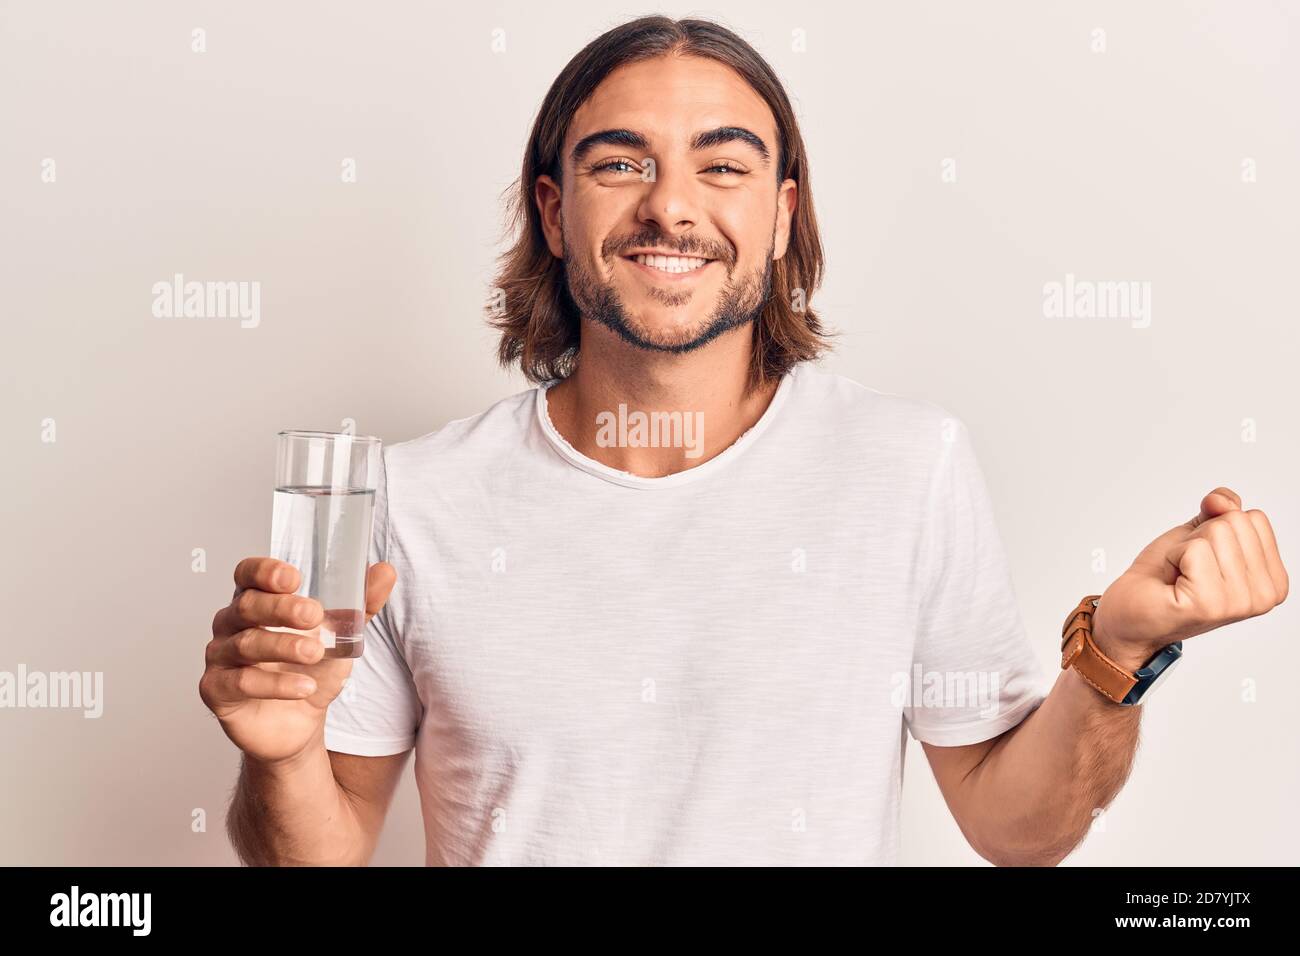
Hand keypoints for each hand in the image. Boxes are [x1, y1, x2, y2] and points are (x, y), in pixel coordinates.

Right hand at [199, 557, 396, 764]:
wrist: (300, 721)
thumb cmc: (312, 667)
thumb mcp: (341, 634)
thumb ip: (360, 604)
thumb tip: (385, 571)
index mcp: (258, 601)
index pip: (248, 574)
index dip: (264, 571)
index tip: (294, 577)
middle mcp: (232, 624)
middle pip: (247, 605)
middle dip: (281, 607)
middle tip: (314, 614)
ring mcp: (221, 657)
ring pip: (246, 643)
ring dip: (284, 646)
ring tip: (315, 653)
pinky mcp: (217, 690)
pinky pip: (241, 683)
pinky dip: (275, 684)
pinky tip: (304, 686)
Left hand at [1091, 487, 1287, 671]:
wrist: (1129, 609)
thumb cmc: (1166, 575)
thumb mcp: (1199, 532)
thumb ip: (1221, 509)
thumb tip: (1221, 500)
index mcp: (1273, 580)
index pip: (1255, 518)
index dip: (1217, 528)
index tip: (1203, 558)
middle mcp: (1264, 596)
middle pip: (1235, 522)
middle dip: (1200, 537)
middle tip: (1186, 568)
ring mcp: (1239, 603)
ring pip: (1215, 532)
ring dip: (1185, 549)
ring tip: (1179, 576)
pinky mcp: (1210, 604)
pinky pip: (1194, 549)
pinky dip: (1173, 557)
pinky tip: (1172, 583)